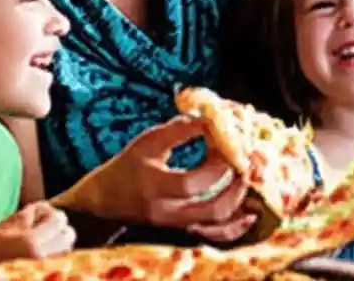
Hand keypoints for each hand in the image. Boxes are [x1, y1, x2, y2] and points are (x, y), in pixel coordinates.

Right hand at [0, 201, 74, 276]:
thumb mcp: (4, 227)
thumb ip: (28, 215)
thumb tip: (46, 208)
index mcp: (31, 243)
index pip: (59, 219)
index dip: (49, 214)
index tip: (37, 218)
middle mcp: (42, 259)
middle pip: (68, 235)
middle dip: (57, 229)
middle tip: (40, 230)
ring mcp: (44, 270)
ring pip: (67, 250)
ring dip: (58, 243)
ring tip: (40, 244)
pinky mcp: (44, 277)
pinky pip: (61, 264)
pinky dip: (55, 257)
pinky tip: (40, 256)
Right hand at [50, 115, 256, 243]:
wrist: (106, 201)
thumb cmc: (127, 166)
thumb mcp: (147, 142)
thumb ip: (177, 130)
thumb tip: (209, 118)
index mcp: (154, 187)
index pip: (194, 182)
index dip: (216, 162)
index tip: (223, 143)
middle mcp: (166, 212)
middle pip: (212, 208)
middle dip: (234, 184)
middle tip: (243, 162)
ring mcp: (176, 226)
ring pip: (216, 224)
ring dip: (238, 201)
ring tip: (245, 178)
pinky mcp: (182, 231)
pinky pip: (214, 234)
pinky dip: (234, 225)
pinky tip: (248, 214)